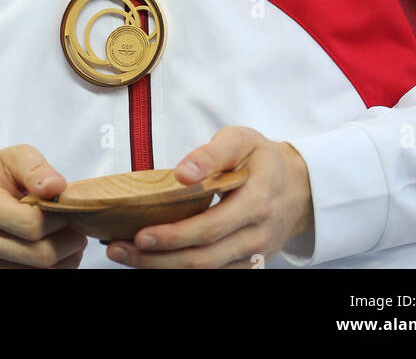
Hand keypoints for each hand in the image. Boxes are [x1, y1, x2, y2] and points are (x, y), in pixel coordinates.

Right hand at [0, 145, 87, 268]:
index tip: (65, 206)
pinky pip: (26, 283)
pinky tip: (57, 255)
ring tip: (68, 239)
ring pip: (36, 275)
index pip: (31, 224)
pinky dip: (51, 271)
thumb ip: (36, 168)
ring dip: (63, 260)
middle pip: (38, 255)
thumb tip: (57, 187)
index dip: (58, 217)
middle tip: (76, 226)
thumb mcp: (13, 157)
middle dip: (67, 242)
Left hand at [105, 126, 313, 268]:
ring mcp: (252, 257)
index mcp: (256, 204)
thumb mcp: (242, 140)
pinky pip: (211, 274)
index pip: (210, 228)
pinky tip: (152, 259)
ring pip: (204, 272)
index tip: (141, 233)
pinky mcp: (245, 265)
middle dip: (156, 258)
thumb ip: (211, 154)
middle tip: (118, 248)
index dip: (174, 236)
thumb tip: (182, 174)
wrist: (297, 186)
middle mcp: (255, 238)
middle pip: (202, 260)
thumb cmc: (263, 159)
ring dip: (161, 267)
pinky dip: (178, 270)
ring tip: (125, 254)